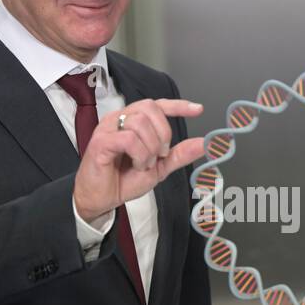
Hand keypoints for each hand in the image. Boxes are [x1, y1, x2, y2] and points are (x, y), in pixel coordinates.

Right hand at [73, 98, 204, 221]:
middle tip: (160, 154)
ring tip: (144, 163)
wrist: (101, 199)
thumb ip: (178, 155)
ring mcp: (108, 129)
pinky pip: (128, 138)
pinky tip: (137, 165)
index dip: (178, 105)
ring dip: (150, 147)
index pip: (156, 105)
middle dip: (163, 132)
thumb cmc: (122, 180)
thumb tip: (204, 143)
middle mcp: (119, 120)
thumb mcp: (158, 167)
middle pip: (150, 108)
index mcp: (132, 121)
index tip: (198, 109)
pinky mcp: (101, 142)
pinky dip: (139, 153)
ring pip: (140, 123)